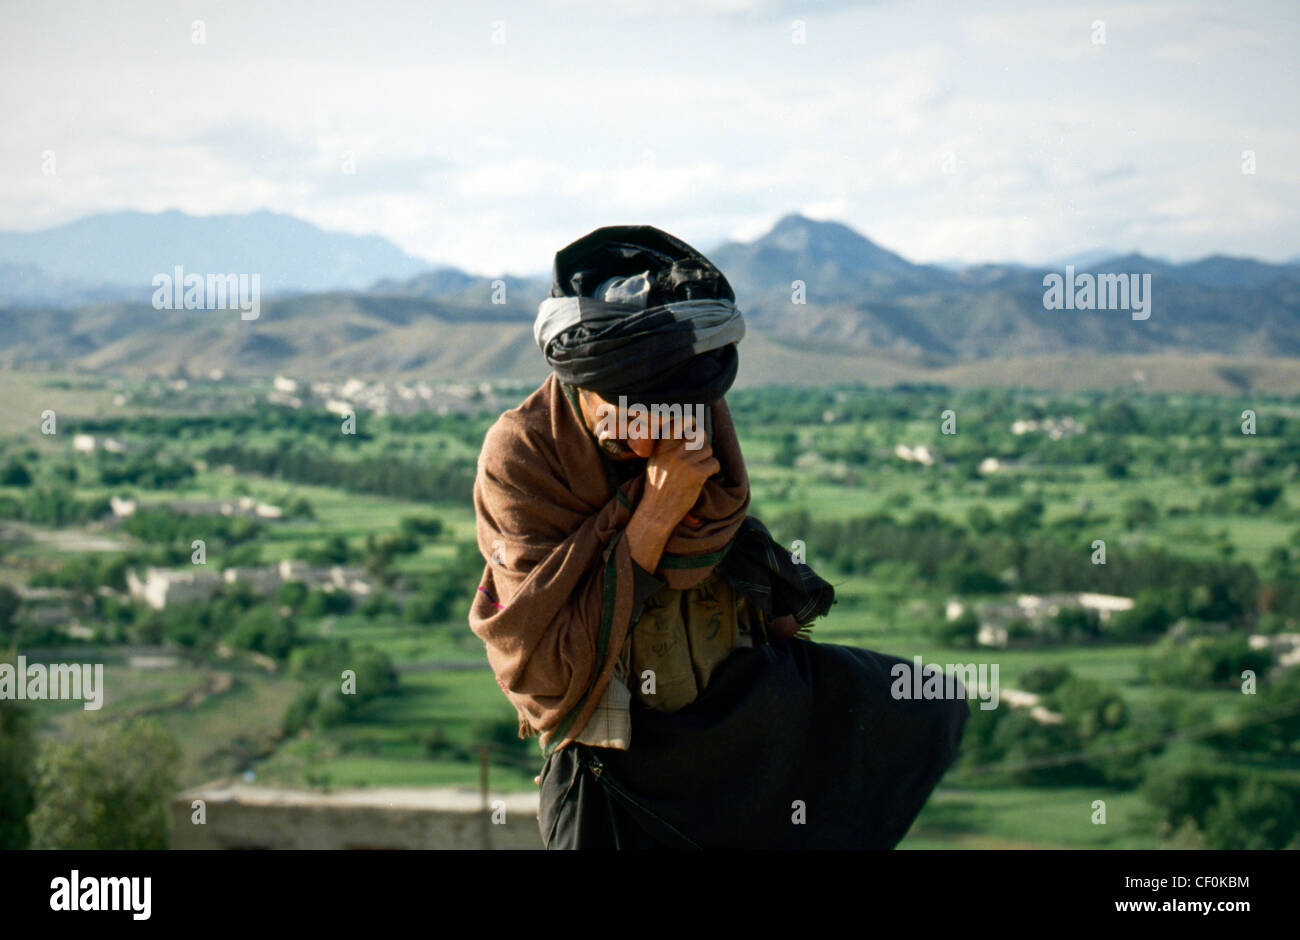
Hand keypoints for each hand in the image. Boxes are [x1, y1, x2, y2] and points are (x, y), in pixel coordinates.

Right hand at [626, 414, 719, 571]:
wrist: (657, 511)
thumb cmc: (657, 487)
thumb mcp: (654, 461)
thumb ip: (666, 445)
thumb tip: (685, 429)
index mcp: (662, 446)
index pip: (680, 422)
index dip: (691, 422)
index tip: (694, 425)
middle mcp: (673, 451)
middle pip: (699, 435)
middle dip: (702, 444)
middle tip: (698, 456)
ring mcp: (685, 462)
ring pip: (708, 450)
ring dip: (707, 459)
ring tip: (697, 470)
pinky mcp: (697, 474)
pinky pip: (714, 464)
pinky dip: (712, 470)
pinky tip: (703, 477)